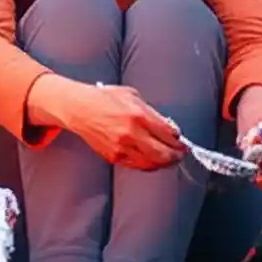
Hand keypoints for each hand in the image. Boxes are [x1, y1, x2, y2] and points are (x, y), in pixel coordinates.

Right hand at [30, 76, 186, 169]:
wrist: (79, 108)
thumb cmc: (104, 98)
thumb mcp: (132, 96)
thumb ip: (151, 112)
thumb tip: (168, 127)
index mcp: (138, 115)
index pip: (169, 134)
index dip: (179, 140)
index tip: (182, 142)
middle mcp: (131, 134)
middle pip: (164, 154)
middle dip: (176, 155)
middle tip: (181, 154)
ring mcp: (122, 147)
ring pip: (152, 164)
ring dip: (164, 163)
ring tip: (169, 159)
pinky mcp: (114, 156)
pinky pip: (137, 165)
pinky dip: (148, 164)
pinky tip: (152, 159)